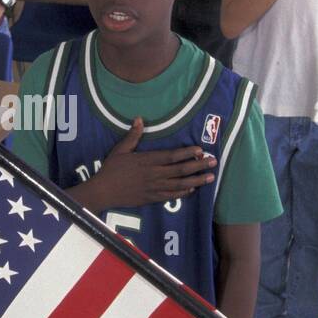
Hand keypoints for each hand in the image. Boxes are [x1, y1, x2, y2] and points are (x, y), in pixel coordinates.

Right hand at [91, 117, 216, 208]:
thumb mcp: (120, 149)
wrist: (104, 192)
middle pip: (181, 170)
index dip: (188, 153)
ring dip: (196, 180)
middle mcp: (154, 174)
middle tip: (213, 162)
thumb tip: (140, 119)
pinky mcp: (152, 198)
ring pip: (180, 184)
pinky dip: (183, 193)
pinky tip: (192, 190)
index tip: (200, 150)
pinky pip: (171, 196)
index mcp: (148, 160)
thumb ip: (133, 136)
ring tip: (210, 177)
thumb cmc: (111, 169)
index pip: (172, 156)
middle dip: (199, 166)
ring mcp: (154, 188)